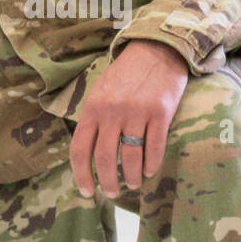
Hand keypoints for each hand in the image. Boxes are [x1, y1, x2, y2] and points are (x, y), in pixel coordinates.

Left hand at [70, 40, 188, 197]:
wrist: (157, 48)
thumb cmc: (127, 73)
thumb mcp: (101, 91)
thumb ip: (94, 118)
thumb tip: (88, 152)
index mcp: (93, 107)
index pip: (80, 149)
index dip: (81, 175)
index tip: (87, 192)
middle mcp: (112, 111)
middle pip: (104, 157)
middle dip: (107, 182)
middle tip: (112, 192)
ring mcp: (136, 112)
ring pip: (130, 156)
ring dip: (131, 176)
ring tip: (134, 183)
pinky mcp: (160, 112)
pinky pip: (154, 147)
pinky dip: (151, 164)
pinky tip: (149, 170)